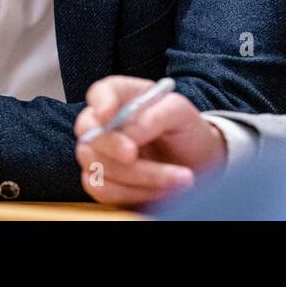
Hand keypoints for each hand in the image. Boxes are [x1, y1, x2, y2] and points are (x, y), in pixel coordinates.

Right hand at [74, 75, 224, 206]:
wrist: (196, 164)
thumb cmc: (186, 131)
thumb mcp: (180, 114)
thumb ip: (155, 116)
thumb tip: (129, 133)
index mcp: (123, 96)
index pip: (100, 92)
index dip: (100, 102)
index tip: (108, 115)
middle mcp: (105, 123)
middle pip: (88, 130)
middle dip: (111, 146)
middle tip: (132, 156)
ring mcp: (100, 153)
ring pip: (97, 165)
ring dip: (137, 176)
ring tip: (177, 178)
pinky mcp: (102, 181)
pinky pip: (102, 190)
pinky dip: (133, 194)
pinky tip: (160, 190)